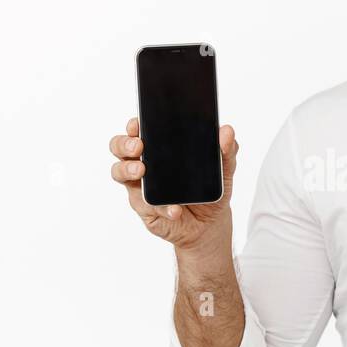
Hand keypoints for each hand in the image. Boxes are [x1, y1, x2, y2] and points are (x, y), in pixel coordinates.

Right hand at [110, 116, 237, 258]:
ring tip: (141, 170)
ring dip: (127, 169)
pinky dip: (161, 206)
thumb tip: (227, 131)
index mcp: (159, 147)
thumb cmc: (208, 189)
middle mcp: (144, 162)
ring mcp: (140, 185)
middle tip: (139, 146)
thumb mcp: (223, 169)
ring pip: (119, 172)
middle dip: (125, 144)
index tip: (138, 123)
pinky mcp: (145, 207)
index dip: (134, 124)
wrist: (208, 223)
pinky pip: (145, 204)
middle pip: (120, 147)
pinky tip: (174, 209)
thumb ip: (226, 150)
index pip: (139, 129)